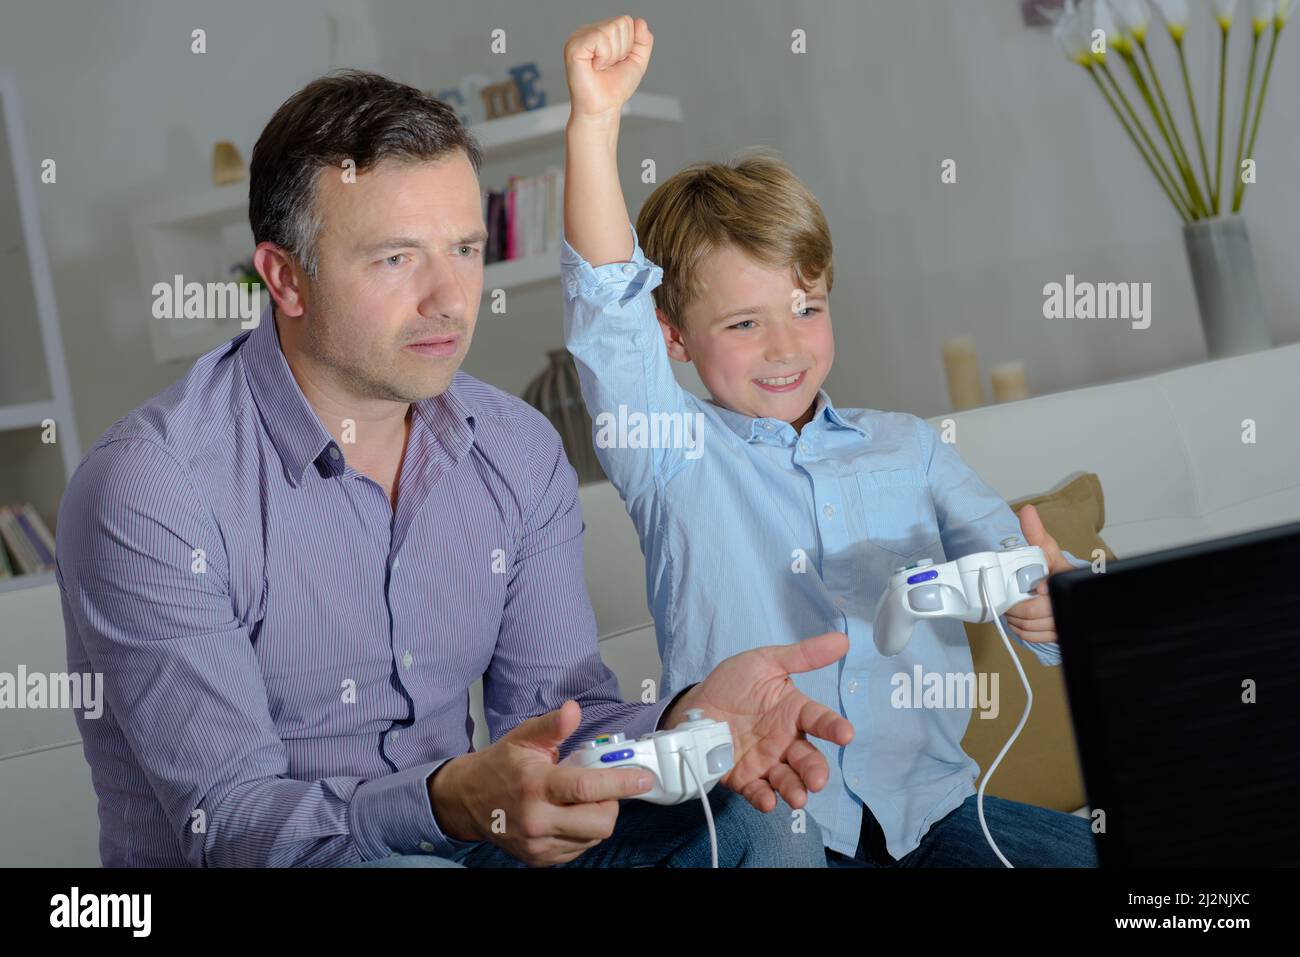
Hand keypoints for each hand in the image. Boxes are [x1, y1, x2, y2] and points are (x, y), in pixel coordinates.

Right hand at [428, 700, 654, 866]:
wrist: (465, 801)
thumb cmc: (499, 766)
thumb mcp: (524, 737)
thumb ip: (553, 725)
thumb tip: (574, 710)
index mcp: (535, 786)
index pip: (587, 788)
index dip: (621, 783)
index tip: (642, 779)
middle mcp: (537, 820)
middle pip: (599, 822)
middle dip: (612, 803)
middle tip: (605, 788)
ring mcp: (538, 844)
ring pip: (593, 838)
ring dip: (598, 817)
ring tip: (581, 799)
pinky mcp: (540, 859)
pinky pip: (579, 849)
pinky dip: (583, 832)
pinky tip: (570, 814)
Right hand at [563, 15, 653, 120]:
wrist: (603, 108)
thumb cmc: (615, 88)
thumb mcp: (637, 62)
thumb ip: (643, 41)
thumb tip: (640, 22)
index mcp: (600, 32)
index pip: (626, 22)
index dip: (629, 45)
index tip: (617, 62)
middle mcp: (588, 32)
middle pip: (621, 23)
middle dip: (622, 50)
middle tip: (609, 66)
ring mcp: (579, 38)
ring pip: (612, 29)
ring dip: (613, 55)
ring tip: (601, 67)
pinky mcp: (574, 46)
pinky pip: (600, 38)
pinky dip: (604, 56)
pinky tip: (595, 67)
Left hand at [662, 632, 853, 812]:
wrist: (695, 705)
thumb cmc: (734, 683)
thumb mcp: (765, 663)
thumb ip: (802, 656)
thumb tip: (842, 640)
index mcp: (793, 712)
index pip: (819, 720)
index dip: (834, 727)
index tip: (846, 734)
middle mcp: (785, 741)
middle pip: (808, 758)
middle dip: (815, 771)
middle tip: (817, 779)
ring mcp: (766, 761)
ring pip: (787, 779)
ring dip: (795, 789)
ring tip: (798, 797)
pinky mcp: (744, 777)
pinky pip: (757, 790)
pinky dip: (764, 798)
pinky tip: (768, 801)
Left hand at [1004, 503, 1070, 643]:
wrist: (1073, 594)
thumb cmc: (1057, 572)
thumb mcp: (1049, 552)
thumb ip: (1036, 534)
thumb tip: (1027, 511)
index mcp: (1066, 581)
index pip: (1052, 590)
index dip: (1041, 590)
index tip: (1037, 587)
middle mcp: (1067, 604)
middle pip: (1033, 613)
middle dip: (1014, 606)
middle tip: (1008, 598)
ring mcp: (1064, 622)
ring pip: (1031, 627)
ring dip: (1015, 619)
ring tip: (1013, 608)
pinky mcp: (1058, 636)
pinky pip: (1034, 638)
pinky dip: (1022, 630)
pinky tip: (1020, 620)